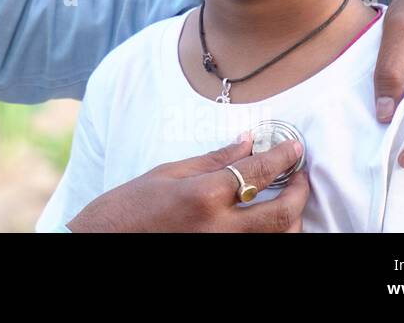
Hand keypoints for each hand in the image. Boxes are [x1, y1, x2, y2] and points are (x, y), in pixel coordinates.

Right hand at [65, 135, 307, 231]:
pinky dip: (270, 233)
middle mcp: (219, 229)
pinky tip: (265, 219)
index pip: (257, 172)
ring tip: (285, 196)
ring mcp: (222, 250)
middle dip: (299, 190)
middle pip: (281, 213)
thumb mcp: (166, 174)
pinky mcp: (221, 260)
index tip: (294, 146)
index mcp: (203, 197)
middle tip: (299, 173)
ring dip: (290, 216)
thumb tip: (247, 143)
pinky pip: (259, 246)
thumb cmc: (127, 209)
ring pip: (278, 237)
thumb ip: (212, 160)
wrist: (103, 244)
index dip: (282, 156)